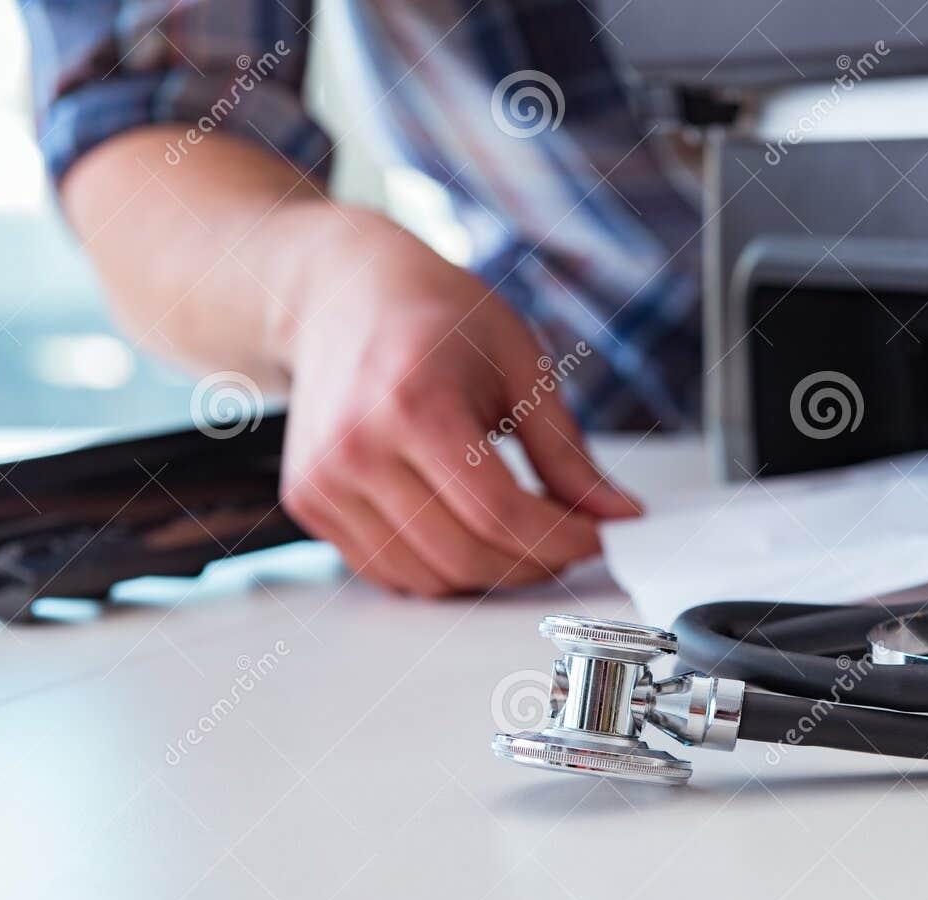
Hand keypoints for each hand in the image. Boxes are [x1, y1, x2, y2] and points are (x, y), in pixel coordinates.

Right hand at [273, 207, 639, 595]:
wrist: (340, 294)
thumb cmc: (433, 315)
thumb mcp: (521, 364)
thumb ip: (566, 450)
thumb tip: (617, 513)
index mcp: (414, 403)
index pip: (498, 511)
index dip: (561, 539)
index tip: (597, 536)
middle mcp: (356, 448)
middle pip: (464, 554)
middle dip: (534, 562)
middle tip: (569, 541)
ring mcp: (324, 482)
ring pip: (428, 578)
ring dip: (490, 574)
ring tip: (522, 535)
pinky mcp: (310, 503)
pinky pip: (389, 571)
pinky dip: (440, 570)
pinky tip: (468, 532)